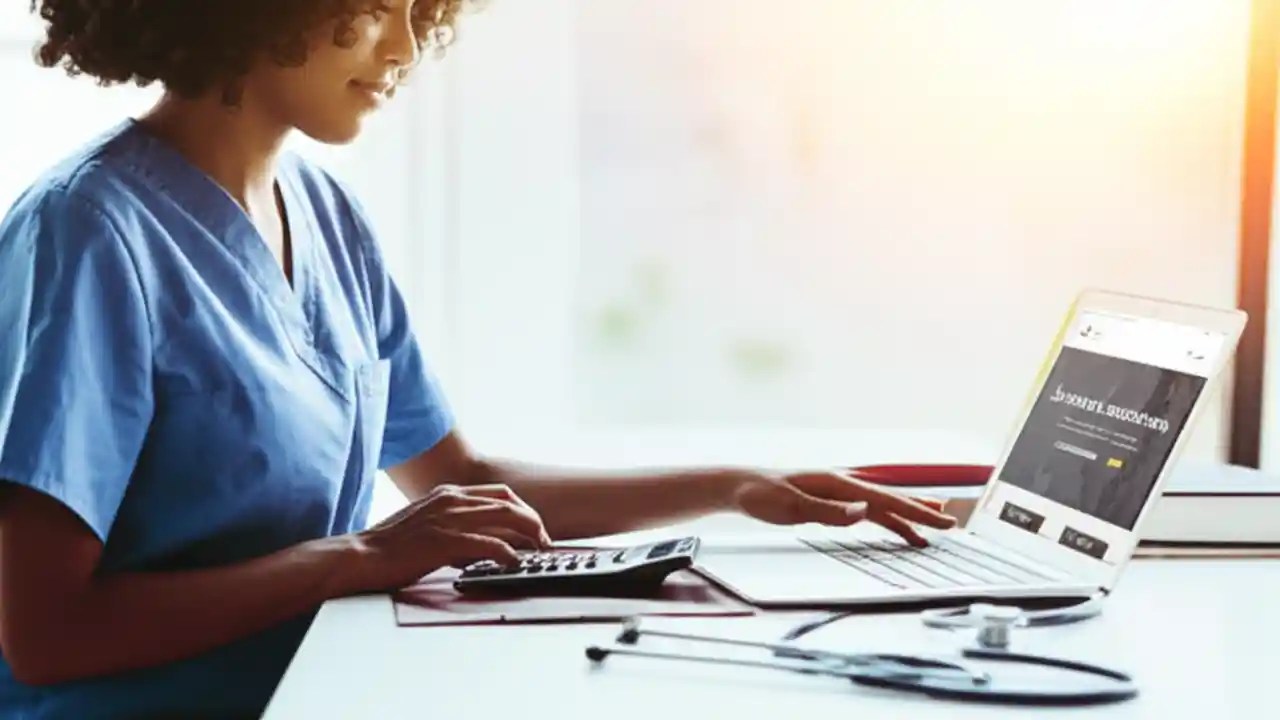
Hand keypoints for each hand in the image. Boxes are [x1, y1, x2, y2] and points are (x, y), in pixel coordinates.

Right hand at [340, 483, 551, 592]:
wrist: (360, 556)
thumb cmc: (390, 546)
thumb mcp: (427, 523)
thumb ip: (455, 525)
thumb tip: (485, 542)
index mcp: (448, 494)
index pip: (500, 493)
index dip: (523, 509)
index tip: (534, 527)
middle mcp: (451, 500)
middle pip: (509, 502)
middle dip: (533, 520)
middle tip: (544, 541)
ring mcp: (448, 519)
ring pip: (505, 517)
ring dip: (529, 534)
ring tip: (539, 550)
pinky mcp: (443, 541)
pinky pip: (488, 544)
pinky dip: (508, 553)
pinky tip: (514, 563)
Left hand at [730, 470, 957, 546]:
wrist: (741, 486)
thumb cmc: (761, 495)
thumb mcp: (791, 506)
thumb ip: (828, 511)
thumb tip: (863, 512)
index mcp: (838, 483)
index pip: (886, 500)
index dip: (915, 512)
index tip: (941, 522)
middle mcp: (843, 484)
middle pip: (891, 499)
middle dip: (921, 511)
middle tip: (951, 524)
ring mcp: (839, 491)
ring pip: (883, 502)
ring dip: (908, 512)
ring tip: (936, 520)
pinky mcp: (832, 499)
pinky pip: (868, 509)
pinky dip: (887, 517)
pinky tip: (895, 524)